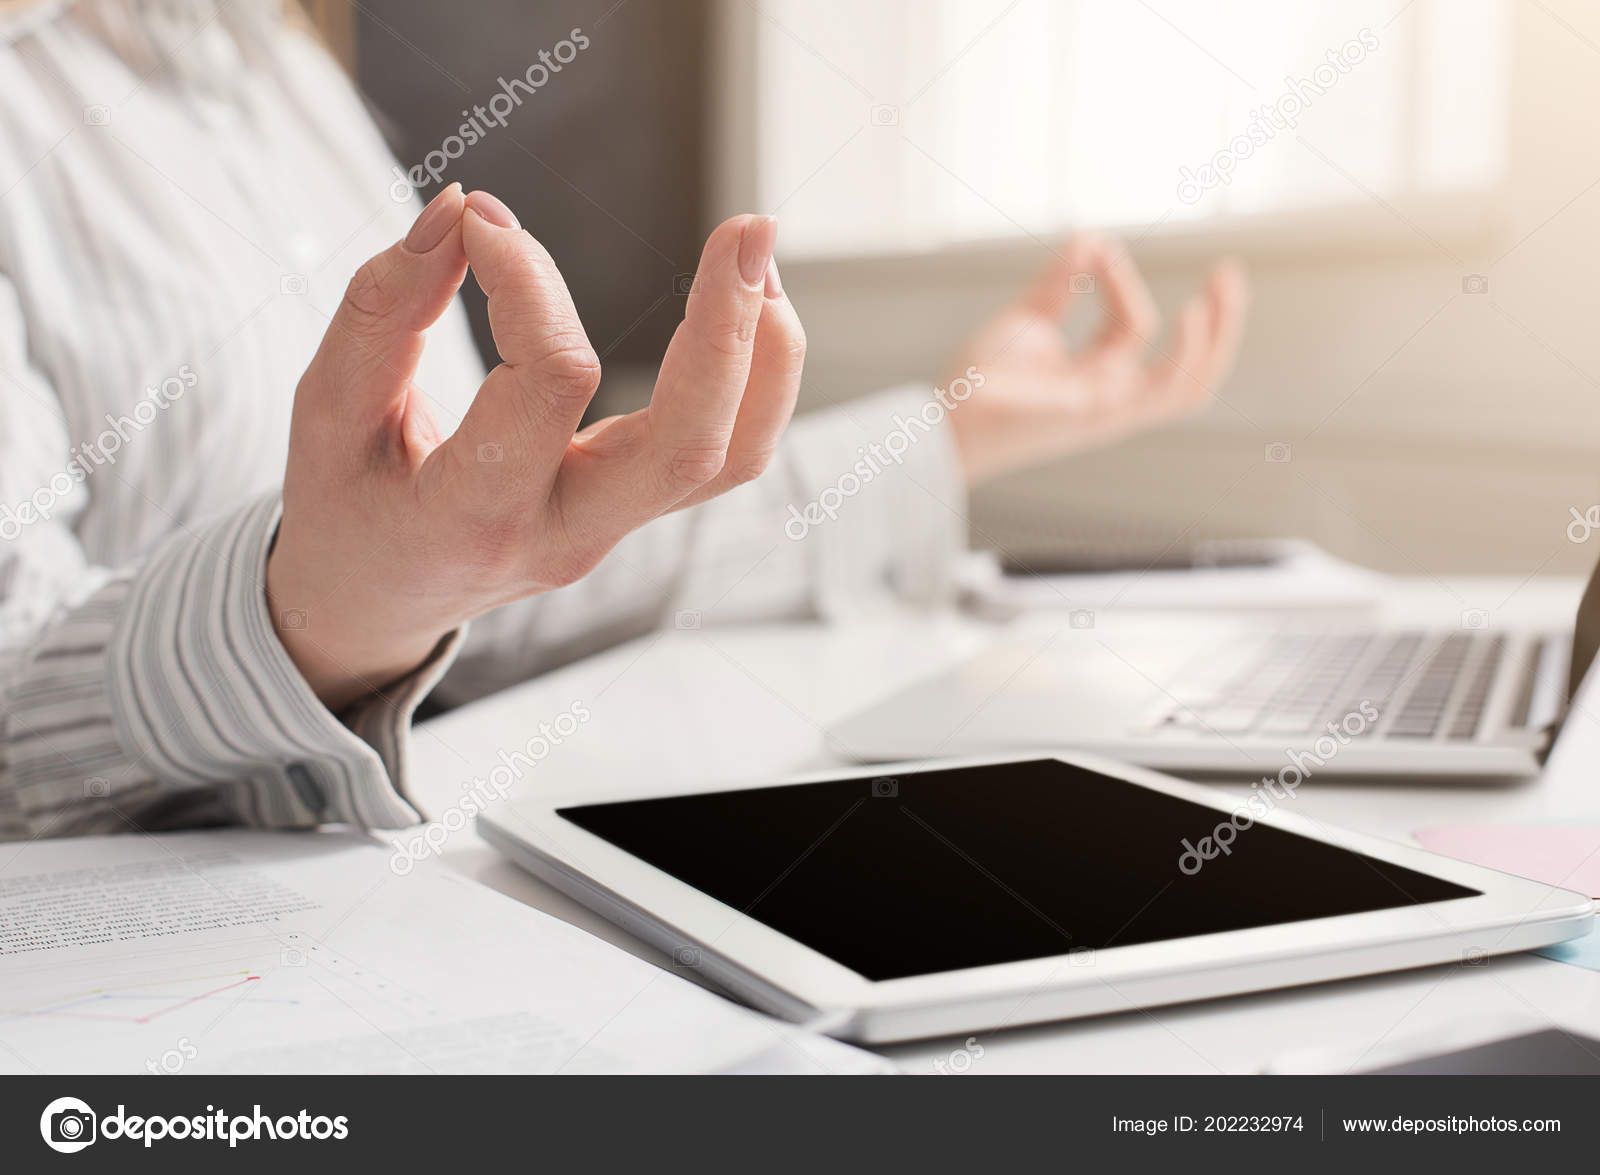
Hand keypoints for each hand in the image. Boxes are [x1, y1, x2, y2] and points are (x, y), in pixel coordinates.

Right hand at [266, 186, 802, 711]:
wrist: (375, 604)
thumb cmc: (347, 504)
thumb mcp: (327, 413)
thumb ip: (380, 311)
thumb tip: (458, 213)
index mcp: (473, 518)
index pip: (549, 384)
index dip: (530, 282)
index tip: (484, 221)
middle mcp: (564, 535)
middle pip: (691, 446)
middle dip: (729, 330)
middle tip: (747, 227)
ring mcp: (612, 530)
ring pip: (732, 457)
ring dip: (765, 351)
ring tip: (753, 252)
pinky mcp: (635, 510)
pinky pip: (724, 452)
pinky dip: (754, 374)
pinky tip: (743, 301)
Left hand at [943, 235, 1247, 485]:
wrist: (947, 416)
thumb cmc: (980, 380)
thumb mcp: (1027, 319)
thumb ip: (1061, 282)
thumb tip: (1093, 237)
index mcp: (1096, 376)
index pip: (1134, 327)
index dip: (1120, 280)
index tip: (1095, 248)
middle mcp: (1113, 396)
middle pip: (1189, 367)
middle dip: (1219, 322)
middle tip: (1229, 272)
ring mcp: (1113, 409)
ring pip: (1190, 384)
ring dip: (1218, 337)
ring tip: (1222, 289)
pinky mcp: (1104, 414)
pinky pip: (1163, 389)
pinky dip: (1185, 351)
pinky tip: (1189, 314)